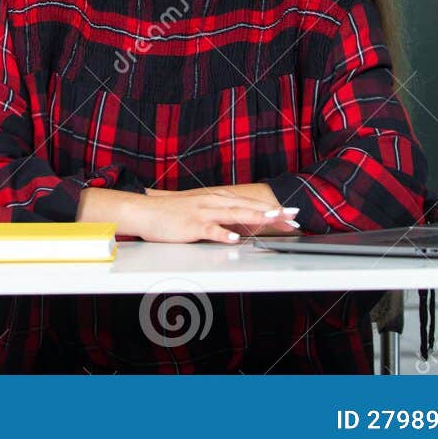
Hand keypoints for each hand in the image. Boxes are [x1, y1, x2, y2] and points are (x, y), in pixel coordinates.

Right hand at [125, 187, 300, 244]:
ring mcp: (202, 213)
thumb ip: (220, 216)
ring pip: (233, 214)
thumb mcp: (199, 210)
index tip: (291, 214)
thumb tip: (241, 225)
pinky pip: (209, 230)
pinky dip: (223, 234)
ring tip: (272, 219)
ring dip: (254, 216)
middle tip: (293, 216)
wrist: (144, 211)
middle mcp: (212, 202)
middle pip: (247, 206)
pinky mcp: (190, 225)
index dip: (271, 209)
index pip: (249, 203)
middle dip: (271, 212)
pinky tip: (235, 238)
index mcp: (216, 199)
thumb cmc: (171, 214)